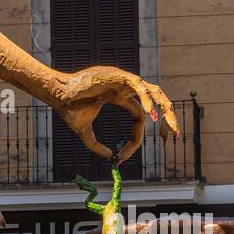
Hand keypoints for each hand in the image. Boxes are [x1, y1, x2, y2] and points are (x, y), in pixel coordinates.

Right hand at [55, 65, 179, 163]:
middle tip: (176, 136)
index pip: (140, 115)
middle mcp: (124, 86)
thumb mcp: (84, 132)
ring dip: (165, 109)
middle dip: (168, 117)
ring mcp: (123, 79)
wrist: (57, 95)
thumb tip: (108, 158)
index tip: (124, 156)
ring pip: (153, 91)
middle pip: (155, 100)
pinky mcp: (118, 75)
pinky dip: (148, 100)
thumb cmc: (69, 108)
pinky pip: (139, 87)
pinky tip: (152, 116)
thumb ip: (96, 145)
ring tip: (171, 127)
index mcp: (119, 96)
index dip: (137, 137)